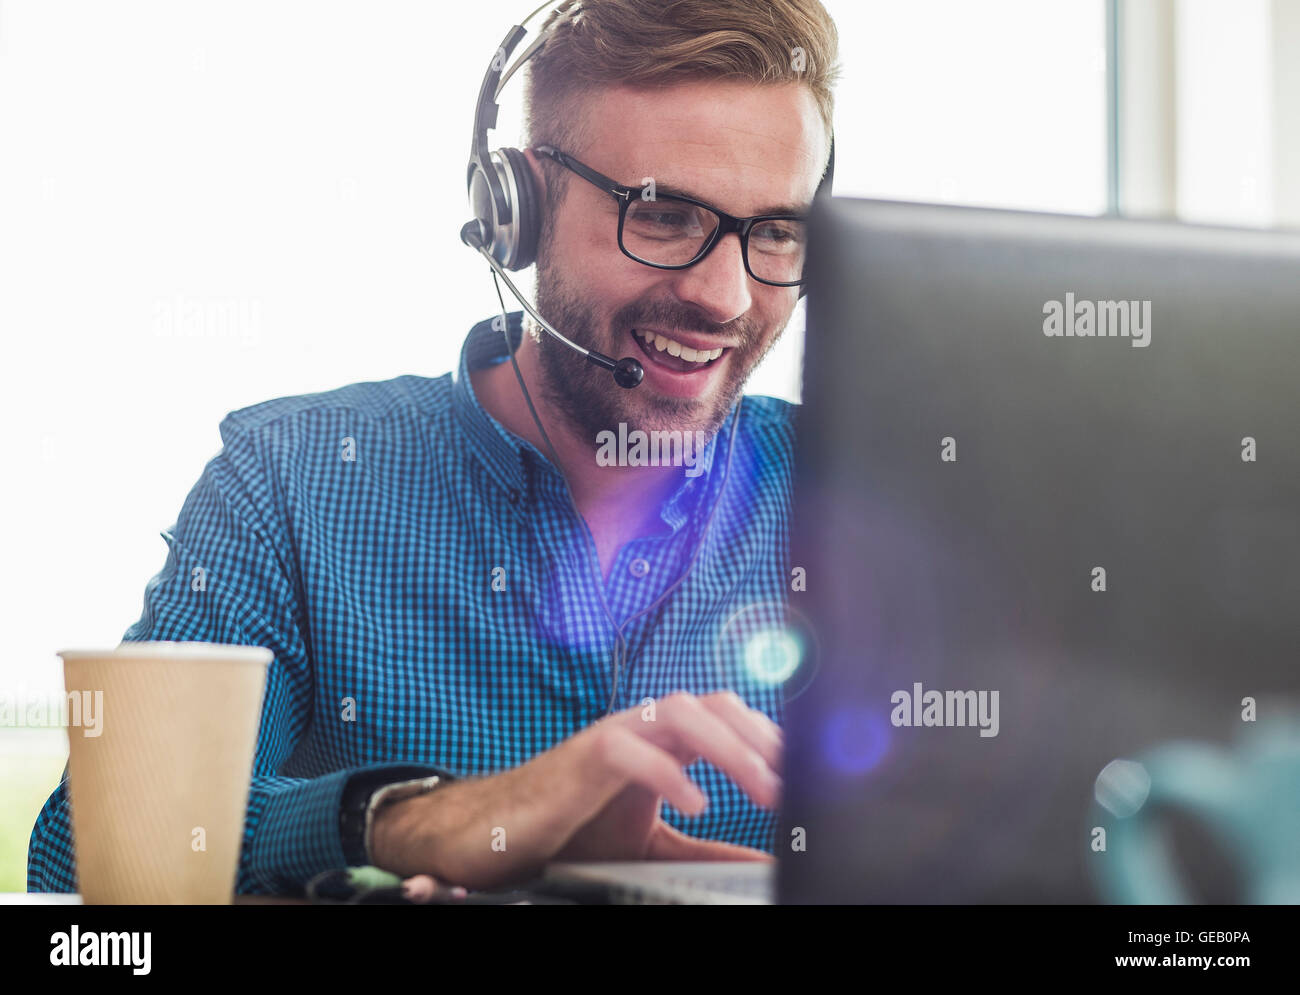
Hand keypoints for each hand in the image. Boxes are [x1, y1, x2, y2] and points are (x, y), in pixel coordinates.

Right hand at [370, 691, 781, 889]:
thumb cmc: (573, 831)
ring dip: (728, 745)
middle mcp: (642, 726)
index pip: (727, 717)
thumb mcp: (654, 845)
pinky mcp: (581, 757)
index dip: (769, 737)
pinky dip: (666, 773)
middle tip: (796, 780)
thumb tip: (765, 861)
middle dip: (760, 735)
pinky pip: (628, 748)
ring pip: (678, 711)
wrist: (498, 835)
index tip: (810, 773)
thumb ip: (708, 849)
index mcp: (663, 740)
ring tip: (763, 786)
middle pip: (713, 703)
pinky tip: (695, 803)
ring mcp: (611, 734)